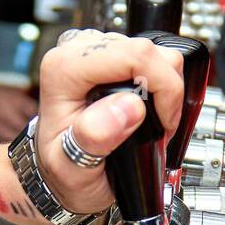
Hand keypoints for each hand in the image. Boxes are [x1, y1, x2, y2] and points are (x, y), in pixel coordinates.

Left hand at [35, 29, 183, 213]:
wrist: (59, 173)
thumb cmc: (63, 171)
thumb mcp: (73, 170)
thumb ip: (94, 138)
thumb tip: (129, 106)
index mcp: (64, 70)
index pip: (134, 56)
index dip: (162, 88)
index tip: (163, 123)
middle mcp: (77, 53)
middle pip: (148, 51)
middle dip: (166, 92)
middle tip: (158, 129)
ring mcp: (96, 52)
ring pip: (155, 53)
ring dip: (164, 91)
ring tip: (151, 123)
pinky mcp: (111, 57)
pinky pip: (153, 60)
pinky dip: (160, 88)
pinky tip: (147, 111)